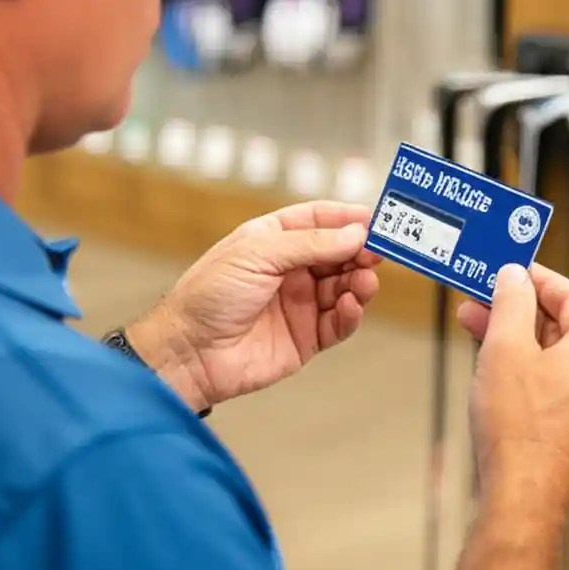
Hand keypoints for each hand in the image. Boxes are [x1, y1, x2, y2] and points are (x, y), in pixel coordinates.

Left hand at [127, 201, 381, 411]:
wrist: (189, 351)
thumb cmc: (208, 295)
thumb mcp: (258, 254)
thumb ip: (310, 244)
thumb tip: (354, 234)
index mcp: (273, 240)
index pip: (319, 220)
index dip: (347, 218)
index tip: (375, 219)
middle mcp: (289, 270)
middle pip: (339, 253)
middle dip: (361, 251)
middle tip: (379, 251)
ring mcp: (299, 304)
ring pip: (344, 287)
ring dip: (359, 282)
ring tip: (365, 280)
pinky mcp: (305, 337)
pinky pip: (338, 323)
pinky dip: (350, 313)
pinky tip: (350, 305)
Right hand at [456, 263, 568, 512]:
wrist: (521, 495)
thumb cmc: (517, 426)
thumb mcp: (506, 349)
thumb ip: (512, 303)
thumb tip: (514, 277)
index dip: (538, 279)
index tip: (509, 270)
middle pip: (566, 325)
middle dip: (519, 310)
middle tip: (482, 298)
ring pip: (559, 355)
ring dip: (519, 338)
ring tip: (475, 327)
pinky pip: (558, 382)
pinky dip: (529, 367)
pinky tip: (494, 364)